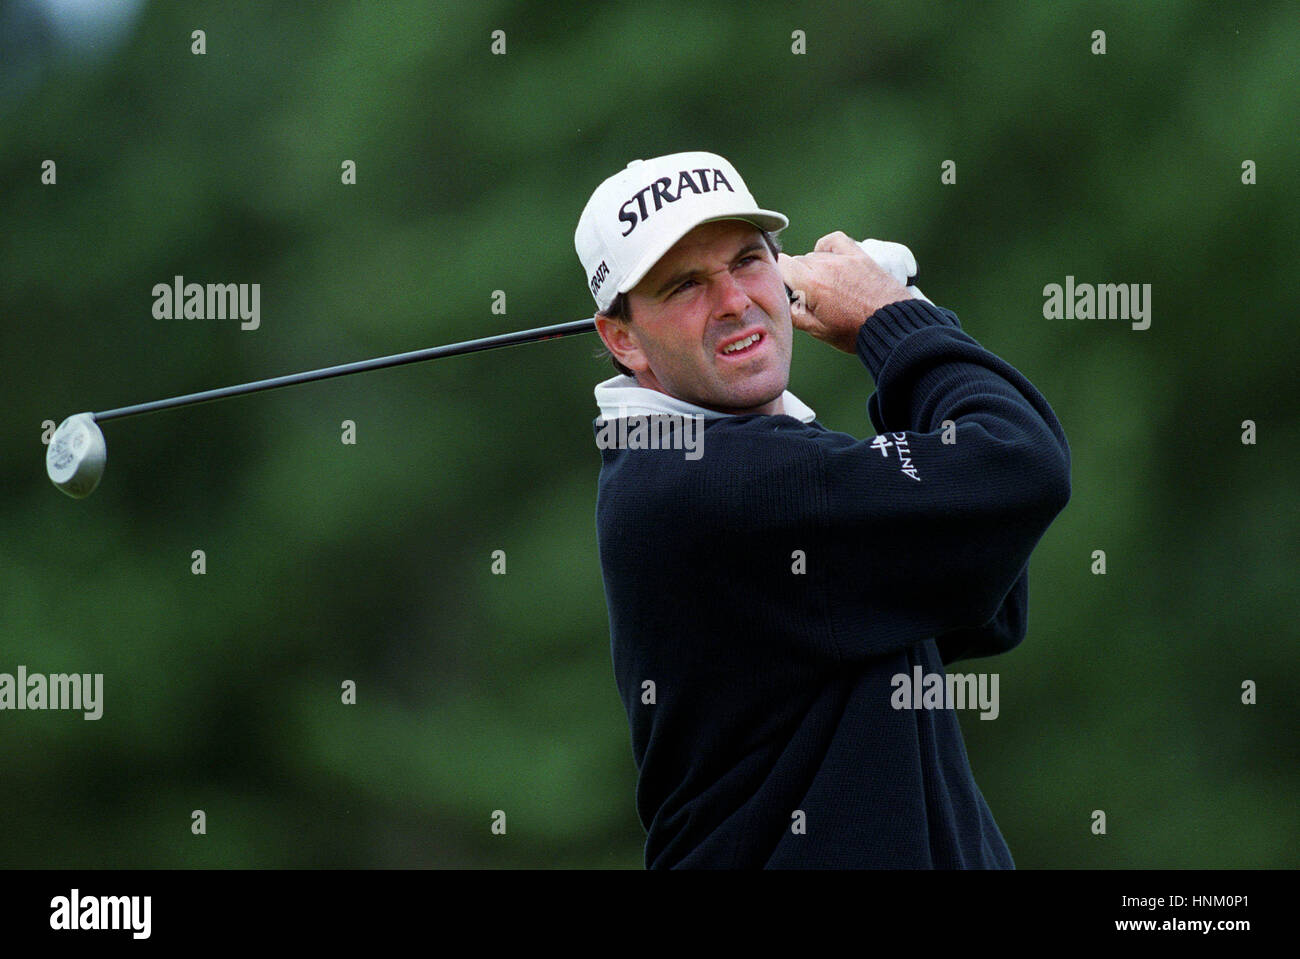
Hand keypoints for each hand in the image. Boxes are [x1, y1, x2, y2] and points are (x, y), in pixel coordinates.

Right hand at [778, 232, 913, 353]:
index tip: (787, 291)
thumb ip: (793, 313)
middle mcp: (825, 265)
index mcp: (811, 284)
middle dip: (798, 277)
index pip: (781, 265)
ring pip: (814, 255)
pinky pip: (834, 241)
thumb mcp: (818, 331)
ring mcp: (843, 258)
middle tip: (810, 298)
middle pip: (797, 262)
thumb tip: (781, 300)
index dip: (779, 278)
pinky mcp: (858, 255)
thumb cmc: (856, 331)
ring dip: (814, 268)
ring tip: (826, 288)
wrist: (891, 325)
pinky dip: (826, 248)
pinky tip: (828, 260)